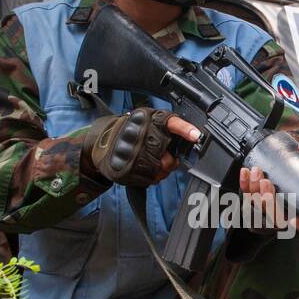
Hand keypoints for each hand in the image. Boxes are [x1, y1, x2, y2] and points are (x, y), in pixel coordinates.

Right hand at [83, 108, 200, 185]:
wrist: (101, 143)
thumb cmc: (131, 133)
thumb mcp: (147, 121)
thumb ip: (167, 128)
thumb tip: (191, 140)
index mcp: (147, 118)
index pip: (169, 122)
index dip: (184, 129)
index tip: (196, 136)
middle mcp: (138, 133)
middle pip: (168, 155)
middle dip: (169, 161)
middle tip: (162, 157)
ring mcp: (130, 152)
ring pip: (159, 170)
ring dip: (159, 171)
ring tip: (149, 163)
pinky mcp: (124, 169)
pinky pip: (148, 180)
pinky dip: (149, 178)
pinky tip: (142, 170)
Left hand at [238, 133, 298, 240]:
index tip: (295, 220)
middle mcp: (296, 217)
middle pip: (279, 222)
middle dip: (270, 205)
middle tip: (267, 182)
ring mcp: (277, 214)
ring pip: (261, 216)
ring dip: (254, 196)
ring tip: (255, 173)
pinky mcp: (261, 207)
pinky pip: (249, 206)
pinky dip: (245, 190)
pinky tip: (245, 174)